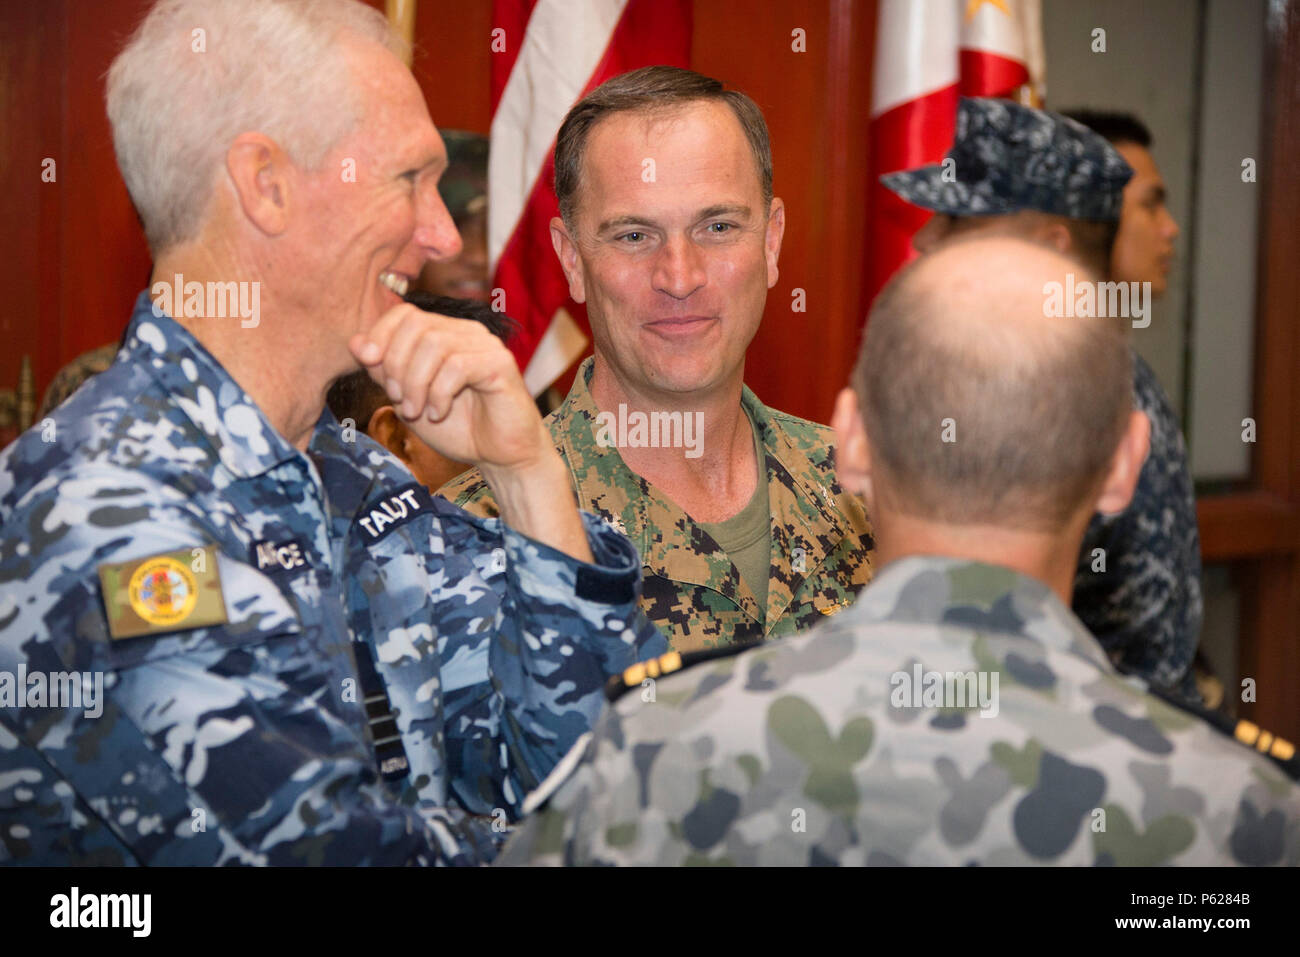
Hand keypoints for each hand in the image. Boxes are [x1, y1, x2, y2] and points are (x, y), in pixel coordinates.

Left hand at [349, 304, 547, 470]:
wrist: (499, 456)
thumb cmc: (458, 427)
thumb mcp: (409, 400)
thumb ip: (385, 372)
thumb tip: (356, 342)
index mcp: (445, 335)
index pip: (405, 314)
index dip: (381, 335)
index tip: (372, 368)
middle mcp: (466, 332)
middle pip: (417, 325)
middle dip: (396, 363)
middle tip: (399, 399)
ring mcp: (485, 345)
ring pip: (435, 344)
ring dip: (416, 383)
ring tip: (418, 412)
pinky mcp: (500, 364)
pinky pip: (457, 366)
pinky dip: (439, 393)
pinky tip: (438, 413)